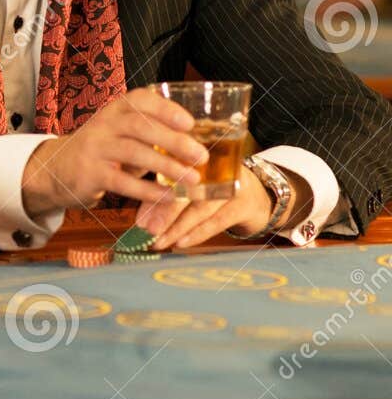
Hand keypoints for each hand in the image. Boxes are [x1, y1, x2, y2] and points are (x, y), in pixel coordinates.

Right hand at [21, 87, 207, 216]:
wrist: (54, 169)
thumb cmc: (100, 150)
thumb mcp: (119, 131)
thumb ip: (149, 132)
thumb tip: (194, 143)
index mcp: (115, 110)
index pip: (141, 100)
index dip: (166, 109)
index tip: (190, 123)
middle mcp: (104, 125)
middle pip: (141, 126)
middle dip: (175, 141)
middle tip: (201, 155)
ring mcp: (95, 149)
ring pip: (135, 153)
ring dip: (167, 167)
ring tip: (192, 179)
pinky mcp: (90, 175)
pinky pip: (123, 182)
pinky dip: (148, 191)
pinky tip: (167, 197)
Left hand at [134, 170, 273, 249]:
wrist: (260, 197)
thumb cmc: (214, 190)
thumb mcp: (191, 186)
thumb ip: (165, 193)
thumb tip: (141, 219)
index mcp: (199, 155)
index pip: (173, 171)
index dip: (153, 194)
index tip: (138, 216)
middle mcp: (218, 165)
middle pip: (187, 189)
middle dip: (164, 211)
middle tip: (147, 228)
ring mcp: (234, 184)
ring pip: (200, 207)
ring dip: (177, 226)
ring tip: (158, 240)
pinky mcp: (245, 203)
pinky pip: (217, 220)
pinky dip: (198, 233)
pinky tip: (181, 242)